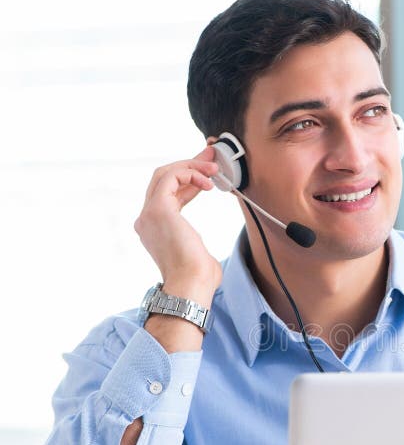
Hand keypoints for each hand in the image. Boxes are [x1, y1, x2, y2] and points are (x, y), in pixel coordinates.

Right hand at [134, 147, 221, 302]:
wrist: (191, 286)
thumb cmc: (199, 278)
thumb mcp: (197, 252)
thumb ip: (194, 241)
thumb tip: (202, 249)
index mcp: (154, 229)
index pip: (169, 194)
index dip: (189, 180)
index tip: (209, 172)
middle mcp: (147, 219)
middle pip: (164, 179)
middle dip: (189, 165)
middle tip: (212, 158)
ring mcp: (149, 213)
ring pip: (165, 174)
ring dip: (192, 167)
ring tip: (214, 168)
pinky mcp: (158, 209)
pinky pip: (171, 177)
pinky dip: (190, 173)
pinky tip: (208, 182)